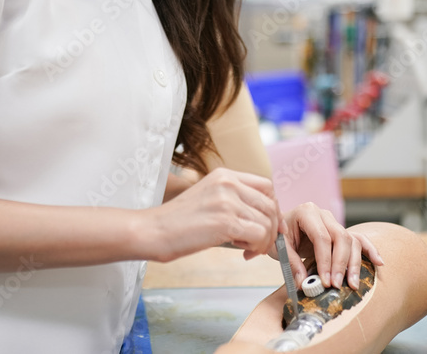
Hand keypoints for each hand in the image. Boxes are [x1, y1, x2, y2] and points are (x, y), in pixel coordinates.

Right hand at [147, 167, 280, 261]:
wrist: (154, 231)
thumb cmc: (178, 222)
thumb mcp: (209, 199)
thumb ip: (234, 202)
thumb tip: (266, 222)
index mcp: (224, 174)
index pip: (266, 186)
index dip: (272, 207)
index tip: (270, 225)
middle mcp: (228, 182)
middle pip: (270, 204)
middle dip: (270, 228)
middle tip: (257, 244)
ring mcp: (227, 200)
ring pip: (267, 222)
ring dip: (262, 241)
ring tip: (246, 248)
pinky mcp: (226, 221)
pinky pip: (259, 235)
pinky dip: (257, 247)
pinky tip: (242, 251)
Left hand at [272, 202, 384, 292]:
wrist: (282, 226)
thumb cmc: (280, 235)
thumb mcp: (279, 247)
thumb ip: (292, 264)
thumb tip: (304, 284)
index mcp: (307, 212)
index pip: (322, 237)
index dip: (325, 260)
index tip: (325, 281)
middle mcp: (324, 214)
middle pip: (340, 237)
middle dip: (340, 264)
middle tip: (336, 284)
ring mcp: (335, 222)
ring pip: (351, 240)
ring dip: (353, 263)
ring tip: (352, 284)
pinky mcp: (341, 231)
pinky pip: (359, 239)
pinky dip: (370, 250)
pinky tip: (379, 262)